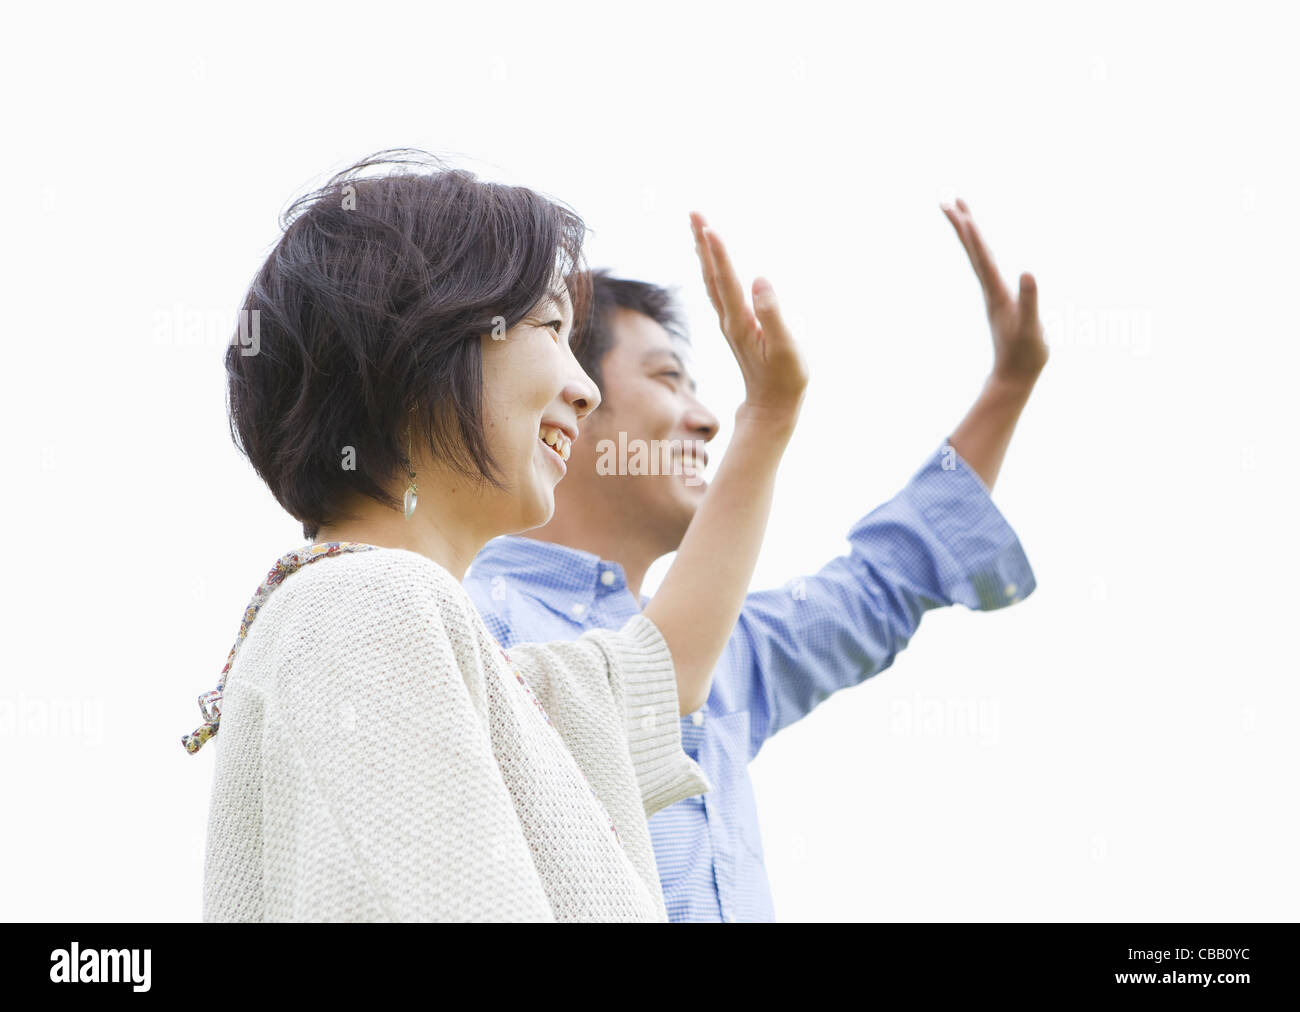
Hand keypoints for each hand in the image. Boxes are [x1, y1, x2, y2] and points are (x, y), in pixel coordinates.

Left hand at [690, 211, 807, 425]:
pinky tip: (710, 259)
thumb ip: (773, 314)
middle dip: (702, 242)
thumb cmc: (785, 378)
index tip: (708, 227)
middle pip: (711, 274)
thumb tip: (760, 281)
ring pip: (711, 280)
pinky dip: (711, 267)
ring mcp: (729, 321)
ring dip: (703, 252)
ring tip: (698, 225)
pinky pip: (717, 288)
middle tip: (694, 212)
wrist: (771, 406)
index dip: (718, 254)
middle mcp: (729, 318)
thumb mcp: (786, 348)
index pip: (726, 281)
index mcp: (740, 321)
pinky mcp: (734, 324)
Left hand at [942, 198, 1048, 385]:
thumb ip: (1030, 301)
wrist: (1015, 377)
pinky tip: (983, 247)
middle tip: (946, 198)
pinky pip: (986, 267)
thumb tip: (1028, 273)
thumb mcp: (1031, 328)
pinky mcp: (998, 300)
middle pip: (972, 251)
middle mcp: (990, 290)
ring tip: (960, 212)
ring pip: (977, 257)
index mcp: (997, 292)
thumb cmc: (1026, 355)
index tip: (959, 211)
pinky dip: (981, 250)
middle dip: (961, 224)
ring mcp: (992, 294)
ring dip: (968, 234)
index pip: (982, 257)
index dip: (972, 233)